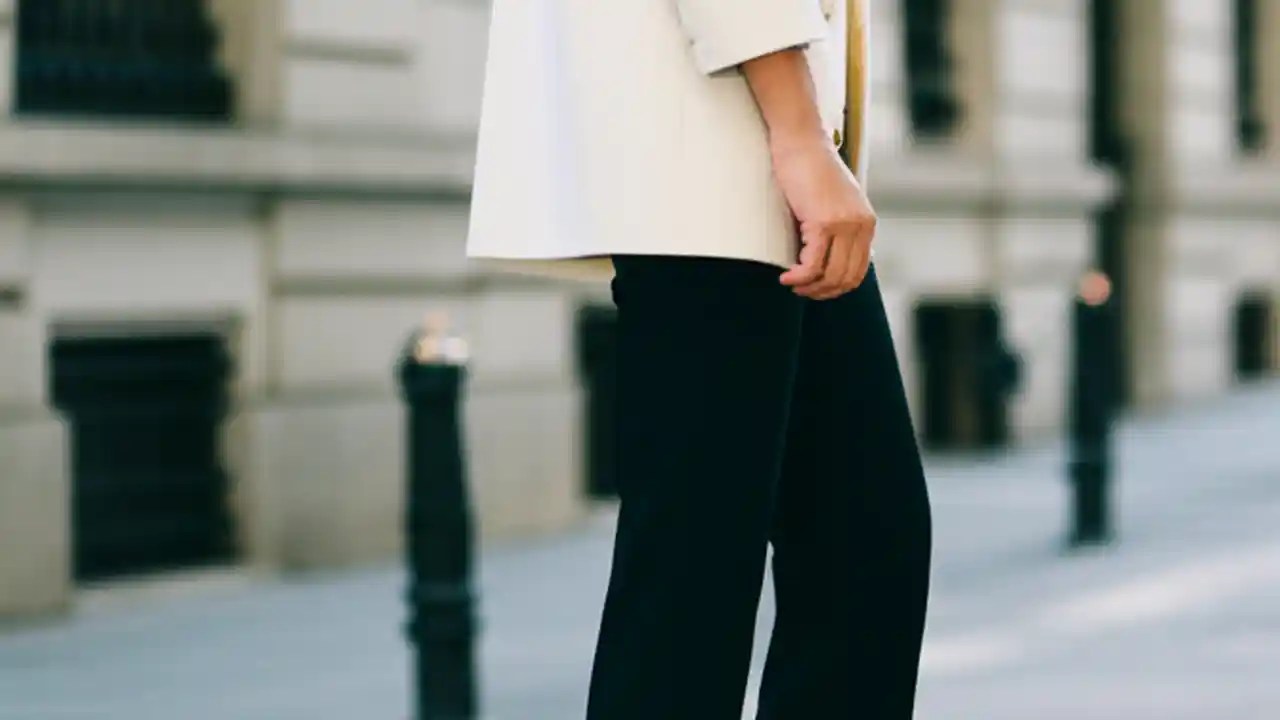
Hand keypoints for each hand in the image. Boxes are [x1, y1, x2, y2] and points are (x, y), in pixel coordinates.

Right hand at [770, 137, 876, 299]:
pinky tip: (786, 276)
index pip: (859, 271)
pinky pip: (813, 264)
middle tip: (801, 291)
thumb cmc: (810, 167)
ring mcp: (844, 225)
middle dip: (822, 292)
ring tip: (792, 284)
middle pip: (846, 278)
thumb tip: (828, 257)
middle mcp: (861, 225)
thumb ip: (839, 226)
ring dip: (809, 287)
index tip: (815, 288)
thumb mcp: (834, 200)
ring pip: (831, 275)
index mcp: (867, 223)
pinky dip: (799, 276)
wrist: (801, 141)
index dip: (836, 287)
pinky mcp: (824, 223)